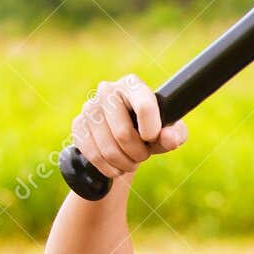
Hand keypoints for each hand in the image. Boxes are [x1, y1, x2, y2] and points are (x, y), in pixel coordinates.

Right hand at [70, 74, 187, 181]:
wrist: (124, 140)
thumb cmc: (151, 132)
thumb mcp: (168, 133)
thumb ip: (175, 134)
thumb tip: (170, 138)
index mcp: (133, 85)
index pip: (144, 107)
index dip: (151, 131)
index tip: (152, 139)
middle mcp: (108, 90)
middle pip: (123, 134)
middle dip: (137, 153)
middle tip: (142, 154)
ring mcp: (89, 107)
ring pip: (108, 150)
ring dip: (124, 164)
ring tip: (130, 160)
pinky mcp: (78, 125)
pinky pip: (94, 156)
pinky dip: (109, 168)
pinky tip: (115, 165)